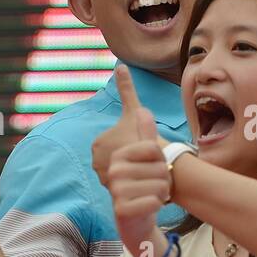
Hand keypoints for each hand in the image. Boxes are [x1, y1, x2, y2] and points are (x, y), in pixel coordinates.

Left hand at [93, 65, 166, 187]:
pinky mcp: (113, 191)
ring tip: (142, 168)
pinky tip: (140, 182)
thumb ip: (126, 89)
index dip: (126, 146)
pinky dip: (128, 186)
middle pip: (111, 161)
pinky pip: (120, 187)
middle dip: (125, 160)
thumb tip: (121, 66)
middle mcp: (95, 161)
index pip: (110, 146)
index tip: (138, 145)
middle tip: (141, 158)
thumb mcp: (136, 110)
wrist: (160, 162)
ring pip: (117, 174)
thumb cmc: (146, 135)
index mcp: (97, 143)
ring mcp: (104, 178)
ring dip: (128, 173)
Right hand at [108, 108, 169, 255]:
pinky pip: (155, 202)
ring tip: (148, 197)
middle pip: (161, 169)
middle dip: (162, 181)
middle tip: (150, 188)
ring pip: (161, 186)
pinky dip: (156, 207)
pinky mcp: (122, 209)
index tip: (150, 169)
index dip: (161, 161)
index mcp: (120, 155)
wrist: (135, 219)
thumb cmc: (142, 185)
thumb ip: (145, 134)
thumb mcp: (145, 158)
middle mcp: (115, 170)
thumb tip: (143, 109)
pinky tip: (146, 208)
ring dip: (160, 195)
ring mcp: (116, 190)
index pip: (156, 149)